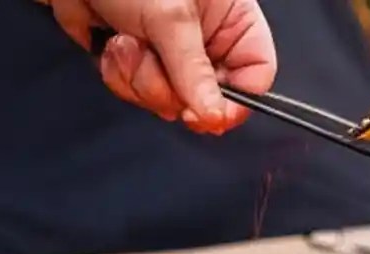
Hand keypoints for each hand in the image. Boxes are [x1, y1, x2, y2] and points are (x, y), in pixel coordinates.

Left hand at [49, 0, 276, 133]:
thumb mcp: (171, 18)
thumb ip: (194, 72)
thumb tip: (215, 117)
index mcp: (233, 21)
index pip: (256, 76)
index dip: (237, 103)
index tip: (209, 117)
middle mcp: (207, 41)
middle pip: (209, 97)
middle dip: (174, 89)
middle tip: (155, 65)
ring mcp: (172, 54)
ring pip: (169, 100)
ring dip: (141, 79)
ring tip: (127, 41)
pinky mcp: (139, 63)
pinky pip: (138, 93)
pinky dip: (121, 74)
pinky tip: (113, 43)